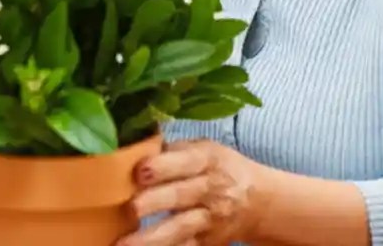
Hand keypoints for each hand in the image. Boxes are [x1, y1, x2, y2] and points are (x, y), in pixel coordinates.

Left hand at [119, 139, 262, 245]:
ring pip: (180, 228)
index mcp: (209, 160)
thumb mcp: (205, 149)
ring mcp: (209, 219)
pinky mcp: (206, 242)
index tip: (140, 171)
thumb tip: (134, 146)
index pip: (187, 161)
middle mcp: (211, 189)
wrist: (258, 202)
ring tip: (123, 244)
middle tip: (131, 207)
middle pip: (181, 195)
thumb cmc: (220, 168)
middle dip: (154, 202)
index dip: (163, 166)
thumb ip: (174, 149)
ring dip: (150, 237)